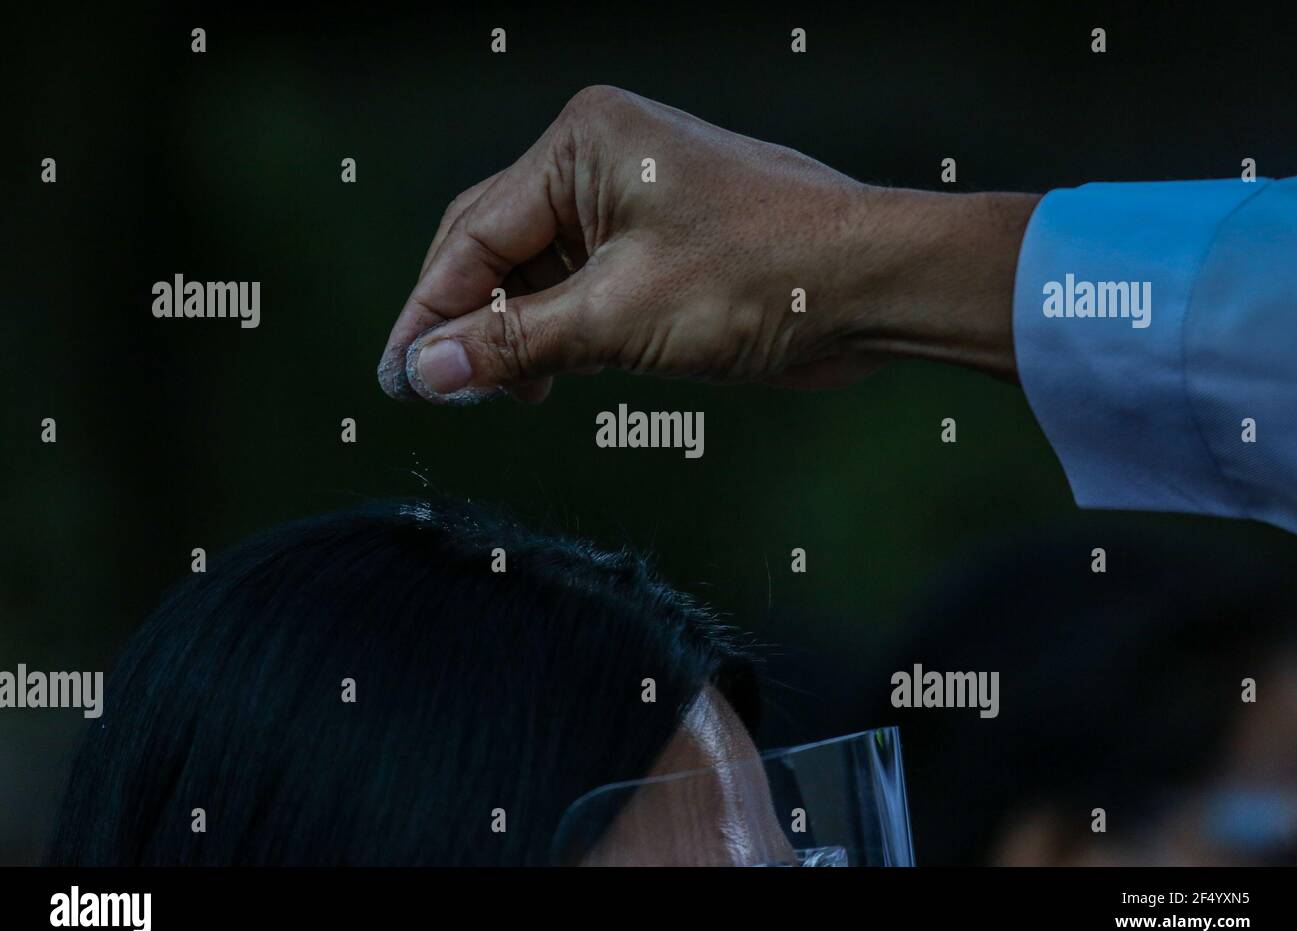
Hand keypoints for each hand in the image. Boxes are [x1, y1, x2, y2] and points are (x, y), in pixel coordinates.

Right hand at [378, 85, 1037, 403]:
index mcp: (583, 146)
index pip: (472, 235)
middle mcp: (601, 160)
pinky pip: (582, 284)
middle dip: (467, 321)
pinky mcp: (659, 241)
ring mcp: (634, 198)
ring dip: (515, 332)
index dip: (427, 312)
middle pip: (495, 246)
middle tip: (438, 390)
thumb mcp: (619, 317)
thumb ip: (513, 343)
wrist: (874, 287)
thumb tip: (425, 371)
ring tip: (507, 392)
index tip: (396, 377)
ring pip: (538, 270)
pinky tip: (551, 374)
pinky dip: (559, 330)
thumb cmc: (763, 278)